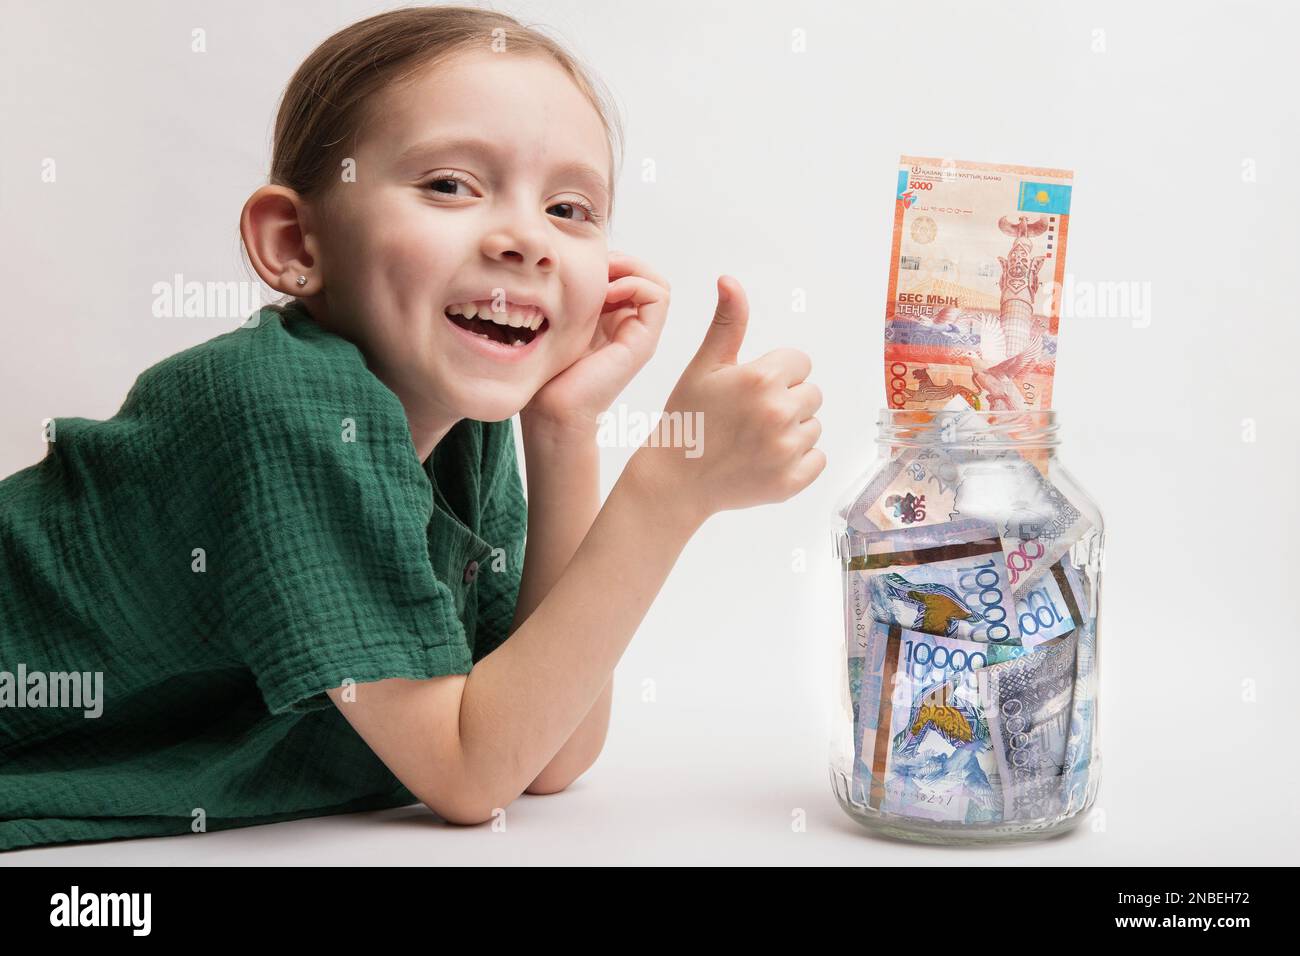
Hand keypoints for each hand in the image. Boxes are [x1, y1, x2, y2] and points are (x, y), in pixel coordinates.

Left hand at [521, 252, 669, 434]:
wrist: (552, 410)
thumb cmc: (547, 370)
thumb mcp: (559, 319)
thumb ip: (573, 294)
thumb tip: (578, 260)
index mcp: (610, 319)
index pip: (627, 273)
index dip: (609, 261)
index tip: (581, 267)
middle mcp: (629, 326)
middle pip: (643, 274)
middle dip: (620, 261)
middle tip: (594, 268)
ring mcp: (639, 334)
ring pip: (655, 282)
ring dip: (630, 269)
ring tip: (602, 281)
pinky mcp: (643, 342)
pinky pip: (658, 296)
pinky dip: (636, 283)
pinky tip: (608, 293)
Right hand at [631, 275, 824, 524]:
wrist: (674, 480)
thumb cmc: (688, 418)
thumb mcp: (704, 366)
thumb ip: (728, 322)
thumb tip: (730, 280)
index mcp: (761, 378)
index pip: (801, 363)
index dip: (776, 374)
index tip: (750, 390)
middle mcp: (779, 412)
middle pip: (811, 394)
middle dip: (787, 401)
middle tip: (750, 417)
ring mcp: (786, 450)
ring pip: (814, 427)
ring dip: (792, 432)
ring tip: (754, 439)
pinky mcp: (791, 481)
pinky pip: (817, 459)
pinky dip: (797, 462)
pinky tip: (765, 460)